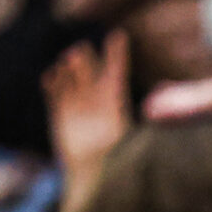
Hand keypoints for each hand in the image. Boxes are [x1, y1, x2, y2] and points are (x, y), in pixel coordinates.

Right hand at [45, 31, 132, 181]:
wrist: (94, 175)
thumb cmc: (117, 159)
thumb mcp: (131, 141)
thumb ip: (142, 130)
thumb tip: (162, 125)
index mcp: (115, 102)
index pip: (116, 72)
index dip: (117, 55)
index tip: (119, 36)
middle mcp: (96, 98)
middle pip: (90, 71)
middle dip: (85, 60)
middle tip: (79, 53)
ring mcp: (77, 104)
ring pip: (71, 78)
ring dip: (68, 69)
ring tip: (67, 64)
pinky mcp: (60, 113)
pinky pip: (54, 94)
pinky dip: (52, 85)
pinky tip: (50, 78)